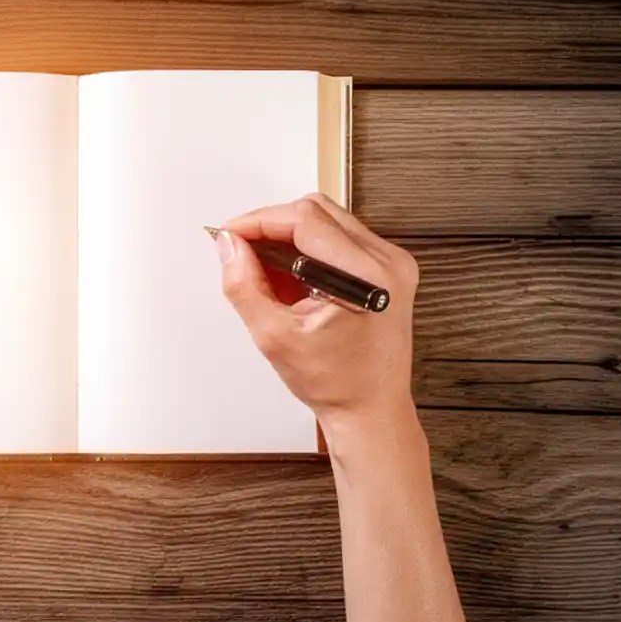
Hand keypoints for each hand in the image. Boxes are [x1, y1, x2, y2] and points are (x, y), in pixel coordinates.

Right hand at [215, 193, 418, 433]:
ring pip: (327, 220)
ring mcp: (392, 263)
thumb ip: (244, 286)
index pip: (304, 220)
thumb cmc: (336, 384)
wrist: (370, 409)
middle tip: (241, 249)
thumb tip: (229, 246)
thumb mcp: (275, 337)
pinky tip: (290, 278)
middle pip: (316, 211)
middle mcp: (388, 262)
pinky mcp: (387, 269)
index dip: (259, 221)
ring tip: (265, 270)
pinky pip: (339, 238)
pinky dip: (307, 248)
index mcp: (368, 276)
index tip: (230, 234)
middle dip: (271, 226)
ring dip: (288, 236)